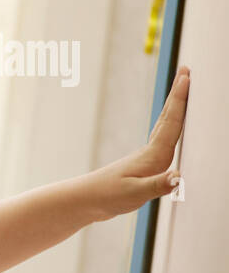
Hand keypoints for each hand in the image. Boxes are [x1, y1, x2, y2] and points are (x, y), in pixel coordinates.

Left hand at [87, 66, 189, 221]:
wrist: (86, 201)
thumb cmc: (107, 196)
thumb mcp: (134, 194)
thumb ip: (158, 185)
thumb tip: (178, 178)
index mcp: (153, 155)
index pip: (171, 123)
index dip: (180, 100)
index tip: (186, 77)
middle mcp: (151, 152)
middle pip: (168, 118)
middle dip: (179, 95)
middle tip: (186, 70)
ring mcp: (147, 157)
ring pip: (165, 126)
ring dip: (175, 107)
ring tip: (183, 91)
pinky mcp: (144, 165)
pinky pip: (163, 139)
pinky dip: (171, 125)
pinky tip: (172, 126)